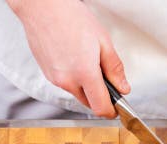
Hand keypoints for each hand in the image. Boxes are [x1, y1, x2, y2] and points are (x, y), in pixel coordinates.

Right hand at [8, 0, 129, 116]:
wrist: (43, 8)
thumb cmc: (72, 18)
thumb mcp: (103, 41)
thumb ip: (114, 69)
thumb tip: (123, 88)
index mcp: (84, 74)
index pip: (100, 107)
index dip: (111, 111)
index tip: (117, 107)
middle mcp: (67, 81)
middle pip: (88, 103)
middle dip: (99, 97)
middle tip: (106, 79)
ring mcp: (55, 79)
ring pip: (76, 93)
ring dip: (85, 86)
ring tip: (87, 61)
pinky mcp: (47, 74)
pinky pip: (65, 84)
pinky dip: (73, 78)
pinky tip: (74, 58)